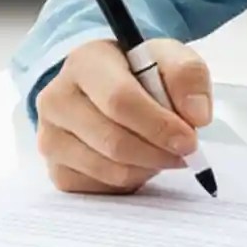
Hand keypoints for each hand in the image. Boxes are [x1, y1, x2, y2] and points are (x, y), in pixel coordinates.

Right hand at [36, 39, 211, 193]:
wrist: (106, 87)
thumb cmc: (138, 72)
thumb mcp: (168, 58)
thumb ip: (189, 76)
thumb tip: (196, 116)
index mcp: (85, 63)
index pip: (119, 100)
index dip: (158, 125)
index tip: (189, 139)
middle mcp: (57, 99)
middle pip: (114, 141)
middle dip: (158, 152)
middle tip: (185, 153)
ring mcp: (50, 137)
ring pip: (109, 169)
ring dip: (147, 167)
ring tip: (161, 152)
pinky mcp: (56, 169)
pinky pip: (101, 188)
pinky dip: (130, 180)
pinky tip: (138, 161)